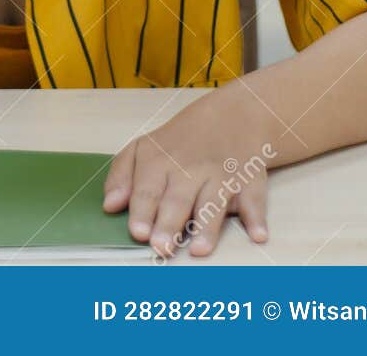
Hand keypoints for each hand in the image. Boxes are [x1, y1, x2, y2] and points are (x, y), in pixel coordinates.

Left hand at [102, 93, 273, 258]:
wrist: (232, 116)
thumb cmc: (178, 142)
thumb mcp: (143, 148)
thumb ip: (122, 176)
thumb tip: (109, 206)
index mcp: (159, 161)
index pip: (148, 189)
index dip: (142, 211)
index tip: (138, 233)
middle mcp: (190, 168)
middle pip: (178, 199)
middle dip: (169, 223)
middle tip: (162, 248)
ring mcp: (222, 174)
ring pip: (213, 201)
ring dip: (207, 226)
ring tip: (199, 250)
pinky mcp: (250, 180)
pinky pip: (254, 200)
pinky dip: (256, 217)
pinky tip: (257, 235)